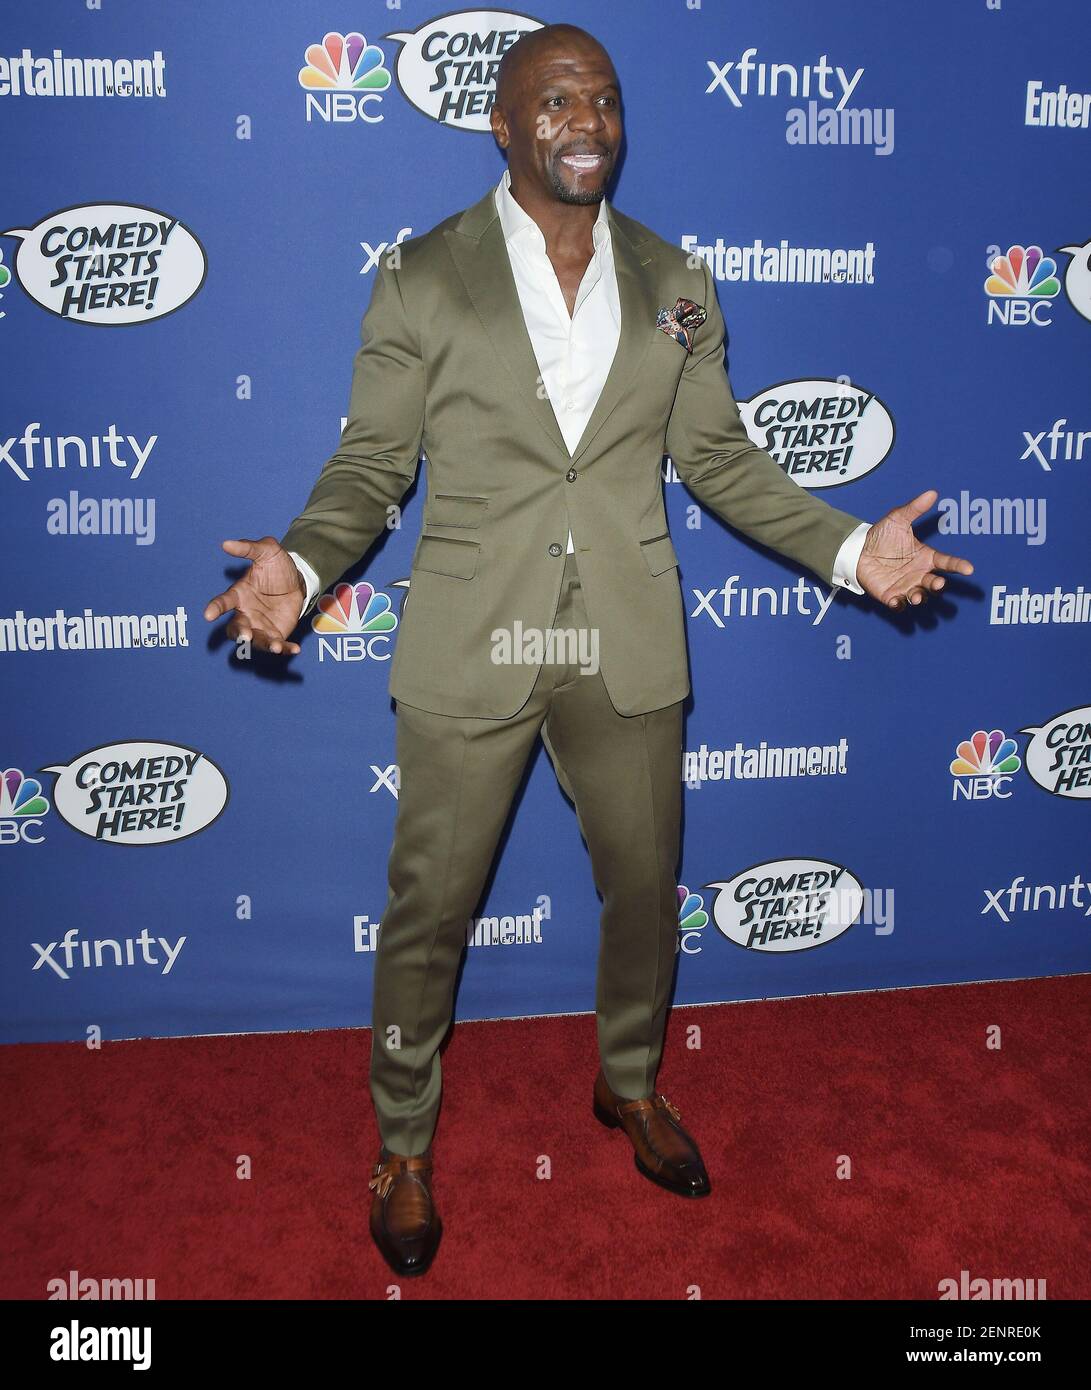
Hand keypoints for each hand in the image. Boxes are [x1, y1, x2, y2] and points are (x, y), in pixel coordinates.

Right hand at [203, 536, 305, 654]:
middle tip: (245, 635)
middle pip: (235, 628)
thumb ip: (247, 548)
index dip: (215, 608)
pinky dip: (285, 649)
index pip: (223, 602)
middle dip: (239, 633)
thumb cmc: (276, 566)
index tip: (208, 615)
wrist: (298, 579)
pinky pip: (278, 645)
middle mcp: (245, 613)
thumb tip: (226, 543)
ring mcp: (259, 626)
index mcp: (238, 594)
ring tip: (275, 646)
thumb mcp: (266, 551)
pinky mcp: (276, 634)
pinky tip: (294, 649)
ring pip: (256, 641)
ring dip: (264, 645)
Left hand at [856, 490, 973, 610]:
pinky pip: (899, 604)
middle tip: (938, 583)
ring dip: (921, 597)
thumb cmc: (881, 535)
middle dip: (938, 585)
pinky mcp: (891, 596)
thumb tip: (932, 493)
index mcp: (926, 557)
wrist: (858, 550)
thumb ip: (914, 509)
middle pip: (935, 583)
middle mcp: (919, 574)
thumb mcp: (898, 519)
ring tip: (918, 596)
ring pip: (920, 596)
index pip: (947, 562)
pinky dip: (899, 605)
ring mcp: (906, 586)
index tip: (969, 569)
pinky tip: (896, 602)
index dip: (958, 565)